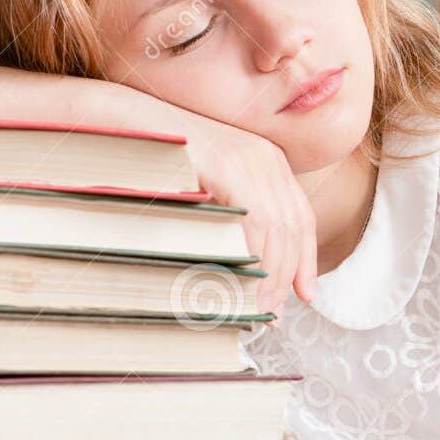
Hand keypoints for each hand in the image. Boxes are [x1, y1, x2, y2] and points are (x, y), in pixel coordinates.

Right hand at [162, 107, 317, 316]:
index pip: (301, 216)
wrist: (133, 127)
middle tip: (276, 312)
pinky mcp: (229, 166)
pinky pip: (253, 219)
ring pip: (276, 228)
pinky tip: (245, 280)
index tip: (306, 293)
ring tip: (261, 307)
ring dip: (271, 273)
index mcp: (270, 160)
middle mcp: (267, 157)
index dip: (307, 258)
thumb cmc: (166, 161)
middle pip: (293, 226)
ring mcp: (250, 159)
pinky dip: (253, 255)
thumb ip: (238, 212)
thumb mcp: (214, 184)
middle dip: (289, 275)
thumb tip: (252, 264)